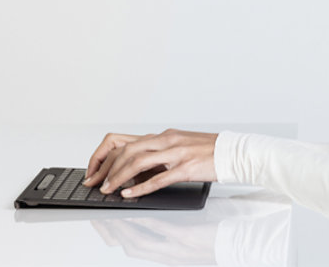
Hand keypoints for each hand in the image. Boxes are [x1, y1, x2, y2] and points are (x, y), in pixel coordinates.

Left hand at [81, 129, 218, 198]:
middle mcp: (166, 140)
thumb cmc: (209, 151)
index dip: (106, 157)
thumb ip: (160, 152)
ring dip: (119, 177)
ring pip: (138, 162)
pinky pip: (158, 178)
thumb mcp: (180, 146)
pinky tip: (130, 193)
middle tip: (96, 183)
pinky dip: (140, 187)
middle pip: (127, 151)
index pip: (125, 142)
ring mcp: (176, 153)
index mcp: (164, 136)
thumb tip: (138, 166)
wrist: (233, 151)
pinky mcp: (186, 167)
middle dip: (107, 168)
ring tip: (109, 189)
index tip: (95, 171)